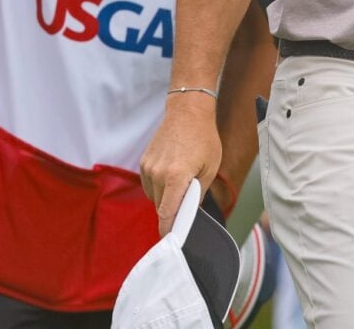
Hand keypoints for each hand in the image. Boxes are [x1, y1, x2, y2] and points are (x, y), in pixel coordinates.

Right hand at [139, 95, 221, 235]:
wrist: (187, 112)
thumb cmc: (204, 138)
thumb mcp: (210, 168)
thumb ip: (198, 193)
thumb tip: (190, 211)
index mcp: (176, 177)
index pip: (167, 213)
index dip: (169, 230)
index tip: (171, 241)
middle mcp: (158, 174)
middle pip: (161, 207)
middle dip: (172, 211)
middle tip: (185, 206)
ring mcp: (148, 168)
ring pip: (154, 197)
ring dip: (165, 198)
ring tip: (180, 182)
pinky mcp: (143, 162)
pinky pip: (149, 185)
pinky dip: (159, 187)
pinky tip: (171, 175)